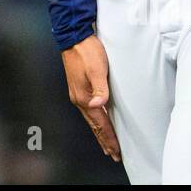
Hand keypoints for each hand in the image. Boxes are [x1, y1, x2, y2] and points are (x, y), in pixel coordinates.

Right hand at [62, 35, 120, 161]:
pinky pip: (89, 111)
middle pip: (94, 126)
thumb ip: (100, 88)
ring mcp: (77, 94)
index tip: (116, 151)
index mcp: (84, 97)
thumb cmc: (87, 51)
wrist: (73, 37)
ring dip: (99, 133)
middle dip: (104, 141)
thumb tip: (99, 104)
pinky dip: (95, 121)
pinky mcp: (79, 88)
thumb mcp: (98, 69)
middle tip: (113, 154)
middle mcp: (79, 99)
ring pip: (91, 120)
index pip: (100, 124)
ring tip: (105, 144)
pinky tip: (98, 120)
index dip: (109, 138)